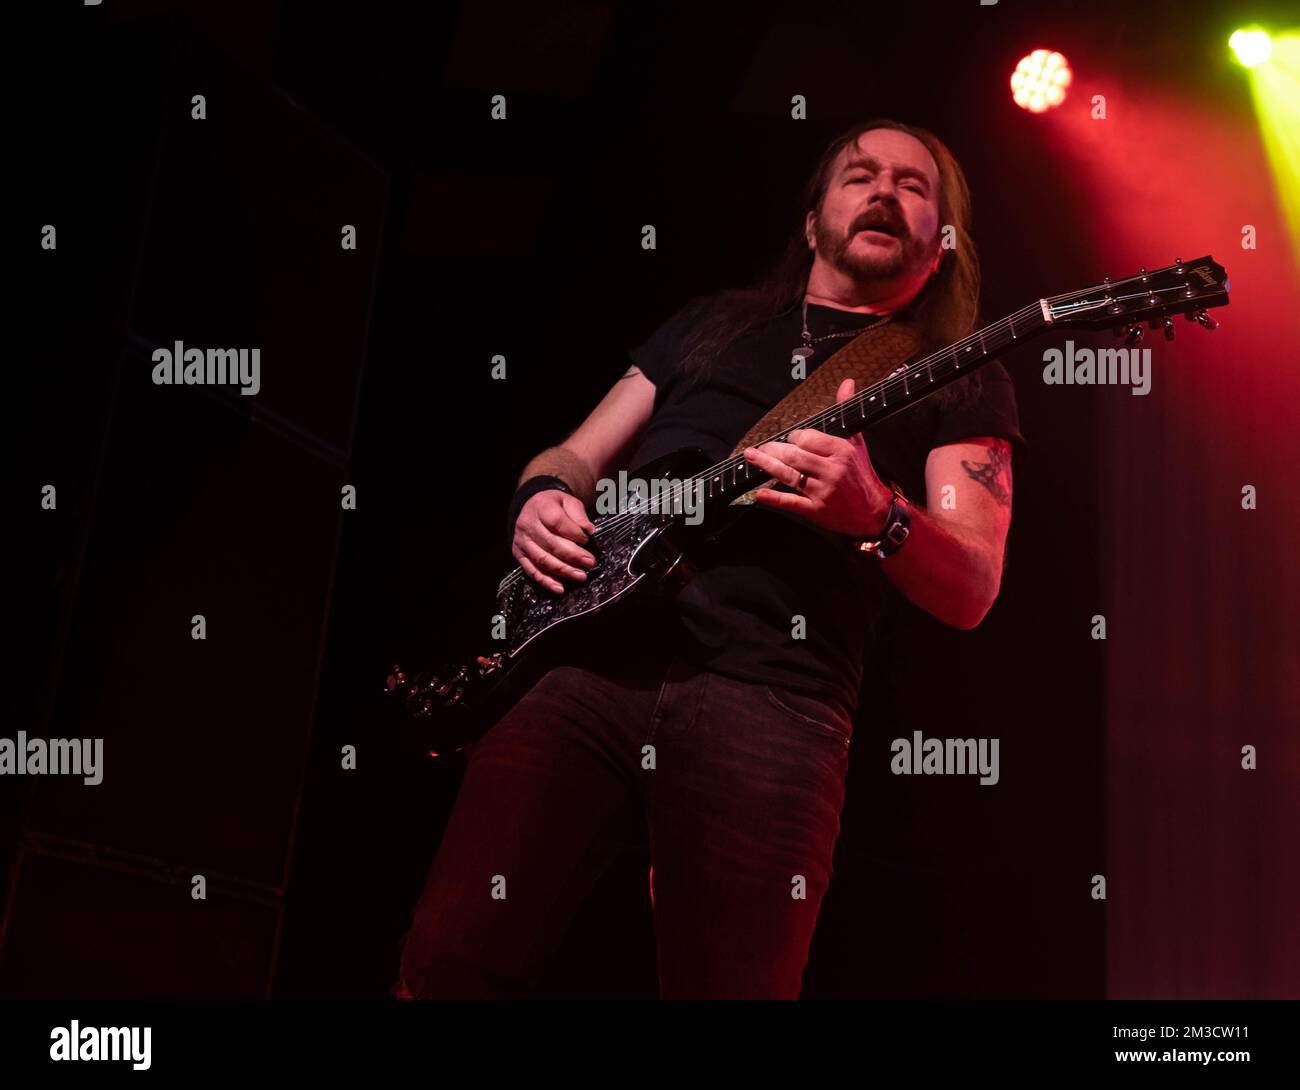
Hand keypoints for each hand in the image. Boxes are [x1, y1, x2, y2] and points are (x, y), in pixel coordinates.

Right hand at [512, 490, 597, 593]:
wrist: (532, 507)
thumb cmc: (554, 506)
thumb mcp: (568, 502)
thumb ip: (579, 515)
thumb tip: (589, 530)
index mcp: (541, 507)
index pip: (557, 522)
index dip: (574, 533)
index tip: (587, 540)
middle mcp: (527, 524)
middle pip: (551, 544)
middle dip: (573, 556)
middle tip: (590, 562)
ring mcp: (521, 541)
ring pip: (543, 560)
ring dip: (563, 570)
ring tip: (581, 576)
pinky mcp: (519, 554)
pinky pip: (532, 570)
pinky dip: (546, 581)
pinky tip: (560, 588)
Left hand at [742, 377, 892, 535]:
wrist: (873, 511)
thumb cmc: (861, 474)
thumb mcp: (857, 441)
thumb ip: (846, 410)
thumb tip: (847, 383)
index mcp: (841, 451)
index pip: (808, 438)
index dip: (795, 437)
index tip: (791, 438)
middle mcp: (832, 471)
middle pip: (794, 456)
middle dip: (774, 450)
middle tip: (762, 447)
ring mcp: (823, 492)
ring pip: (789, 476)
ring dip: (766, 465)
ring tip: (752, 457)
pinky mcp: (816, 511)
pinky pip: (790, 502)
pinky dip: (773, 498)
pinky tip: (759, 492)